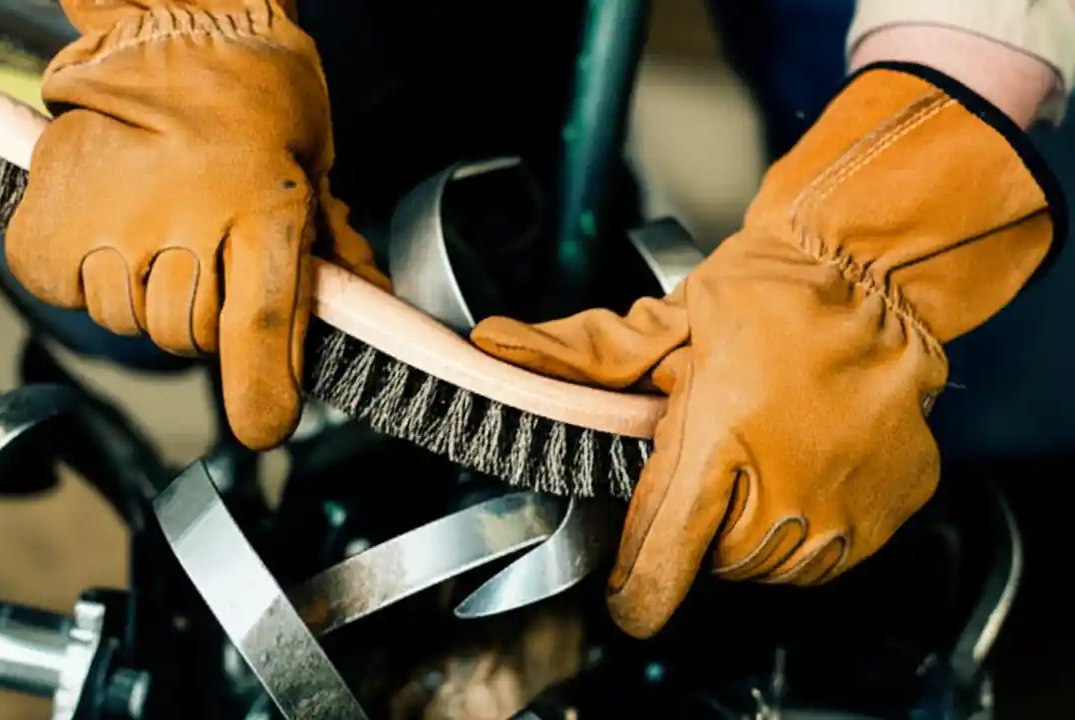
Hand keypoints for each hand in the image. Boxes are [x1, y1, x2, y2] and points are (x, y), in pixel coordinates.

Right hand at [5, 0, 388, 449]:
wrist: (173, 25)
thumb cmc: (253, 95)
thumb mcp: (312, 172)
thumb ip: (331, 254)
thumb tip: (369, 313)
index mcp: (264, 205)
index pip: (258, 325)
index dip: (260, 389)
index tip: (263, 426)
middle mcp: (186, 215)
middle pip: (186, 334)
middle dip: (202, 319)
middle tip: (204, 261)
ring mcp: (112, 215)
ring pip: (126, 318)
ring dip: (142, 295)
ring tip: (155, 231)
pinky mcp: (51, 208)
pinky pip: (59, 288)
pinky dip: (78, 275)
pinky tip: (103, 231)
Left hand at [472, 65, 1061, 636]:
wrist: (879, 277)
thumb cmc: (777, 292)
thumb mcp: (669, 317)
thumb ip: (583, 352)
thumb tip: (496, 346)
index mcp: (719, 441)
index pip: (663, 560)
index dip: (635, 592)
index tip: (625, 599)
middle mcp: (786, 487)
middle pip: (713, 562)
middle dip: (696, 528)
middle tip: (711, 463)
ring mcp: (845, 507)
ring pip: (771, 566)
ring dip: (750, 533)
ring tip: (757, 461)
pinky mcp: (889, 512)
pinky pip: (829, 555)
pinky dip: (807, 530)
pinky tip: (801, 473)